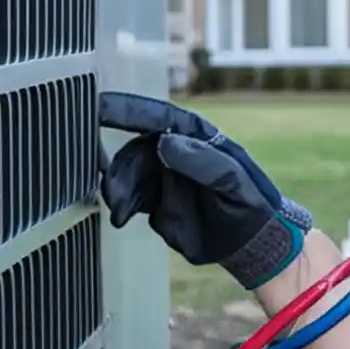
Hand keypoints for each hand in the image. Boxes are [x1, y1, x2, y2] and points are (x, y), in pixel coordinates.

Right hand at [98, 91, 313, 289]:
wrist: (250, 244)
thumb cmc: (251, 204)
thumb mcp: (233, 180)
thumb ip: (201, 161)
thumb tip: (166, 142)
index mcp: (195, 137)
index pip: (157, 116)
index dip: (126, 109)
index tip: (98, 104)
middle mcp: (175, 153)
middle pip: (135, 150)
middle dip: (118, 167)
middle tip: (111, 188)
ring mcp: (164, 177)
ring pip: (128, 175)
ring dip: (118, 189)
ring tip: (119, 208)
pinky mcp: (158, 202)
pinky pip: (132, 198)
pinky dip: (122, 205)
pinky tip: (120, 217)